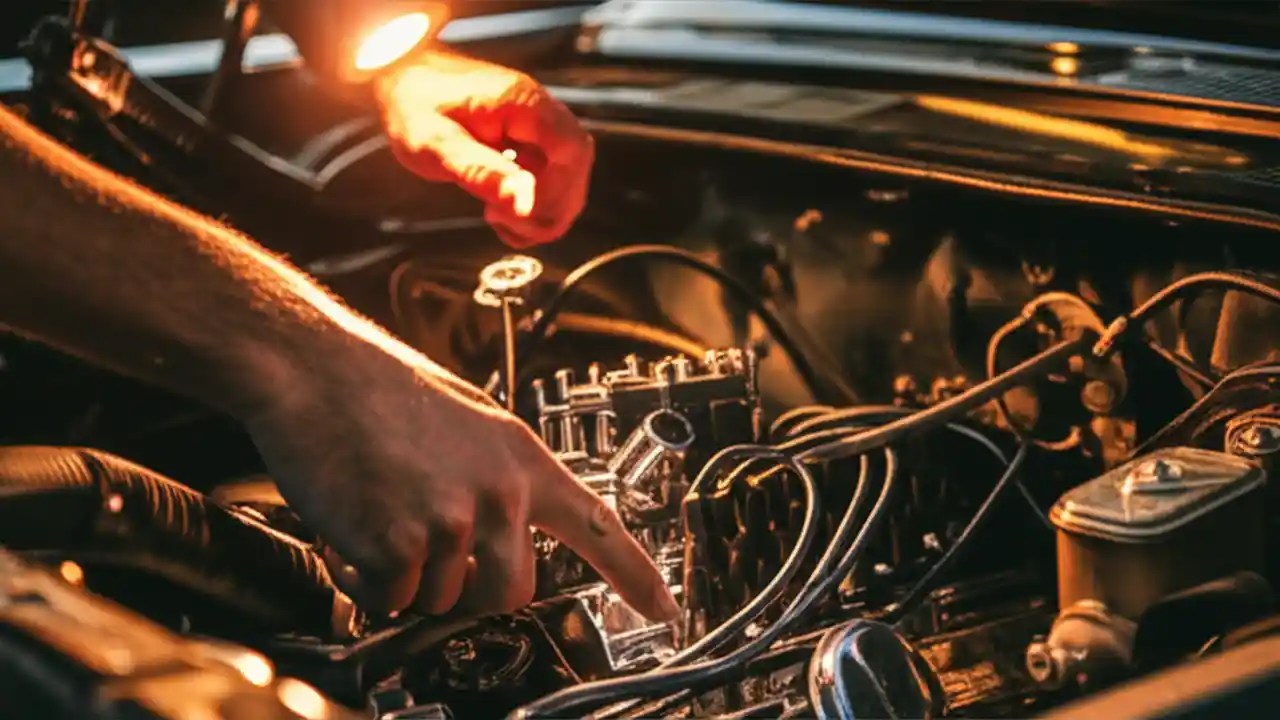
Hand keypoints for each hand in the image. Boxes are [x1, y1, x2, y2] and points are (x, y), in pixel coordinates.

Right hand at [243, 344, 676, 621]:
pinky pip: (390, 597)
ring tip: (380, 515)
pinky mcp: (402, 544)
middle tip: (429, 558)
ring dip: (406, 577)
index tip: (665, 610)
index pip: (599, 527)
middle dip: (470, 591)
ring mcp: (454, 519)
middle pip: (512, 591)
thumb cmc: (376, 390)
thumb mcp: (465, 423)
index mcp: (522, 458)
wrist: (313, 368)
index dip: (635, 576)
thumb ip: (492, 480)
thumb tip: (490, 539)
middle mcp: (500, 492)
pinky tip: (353, 529)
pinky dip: (365, 578)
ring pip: (441, 598)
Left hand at [376, 50, 593, 248]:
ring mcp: (534, 121)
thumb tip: (524, 205)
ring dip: (544, 207)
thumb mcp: (436, 146)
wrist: (398, 75)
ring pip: (566, 171)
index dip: (560, 193)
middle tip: (512, 228)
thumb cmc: (412, 104)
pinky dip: (533, 199)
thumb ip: (482, 174)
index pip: (573, 152)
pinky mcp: (525, 134)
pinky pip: (547, 170)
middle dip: (553, 206)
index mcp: (523, 104)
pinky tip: (503, 212)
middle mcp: (537, 109)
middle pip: (575, 164)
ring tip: (502, 222)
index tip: (526, 216)